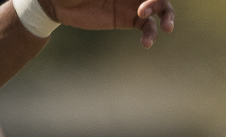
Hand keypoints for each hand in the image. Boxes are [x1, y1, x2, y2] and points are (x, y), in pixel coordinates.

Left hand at [46, 0, 174, 46]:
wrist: (58, 2)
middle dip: (162, 3)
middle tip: (148, 11)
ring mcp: (133, 4)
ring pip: (160, 10)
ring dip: (167, 18)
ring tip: (165, 29)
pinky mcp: (128, 20)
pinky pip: (147, 27)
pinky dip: (151, 35)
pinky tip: (147, 43)